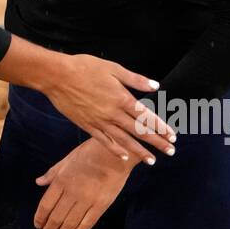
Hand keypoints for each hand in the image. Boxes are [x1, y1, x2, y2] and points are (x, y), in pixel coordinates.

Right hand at [0, 37, 176, 162]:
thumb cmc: (85, 67)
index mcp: (122, 98)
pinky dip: (114, 149)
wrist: (57, 76)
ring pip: (123, 140)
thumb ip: (135, 79)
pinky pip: (103, 141)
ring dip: (139, 151)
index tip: (173, 136)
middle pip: (139, 131)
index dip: (161, 127)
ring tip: (152, 160)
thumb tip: (155, 86)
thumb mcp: (113, 68)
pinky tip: (123, 156)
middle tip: (170, 152)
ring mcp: (99, 121)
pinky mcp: (87, 125)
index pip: (146, 117)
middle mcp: (113, 113)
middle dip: (156, 142)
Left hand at [34, 138, 136, 228]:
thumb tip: (38, 182)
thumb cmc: (90, 153)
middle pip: (56, 217)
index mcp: (61, 181)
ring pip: (71, 223)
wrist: (115, 154)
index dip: (40, 217)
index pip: (46, 205)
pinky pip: (87, 222)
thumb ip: (52, 173)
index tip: (38, 224)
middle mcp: (72, 193)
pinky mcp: (101, 205)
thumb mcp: (67, 159)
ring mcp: (87, 200)